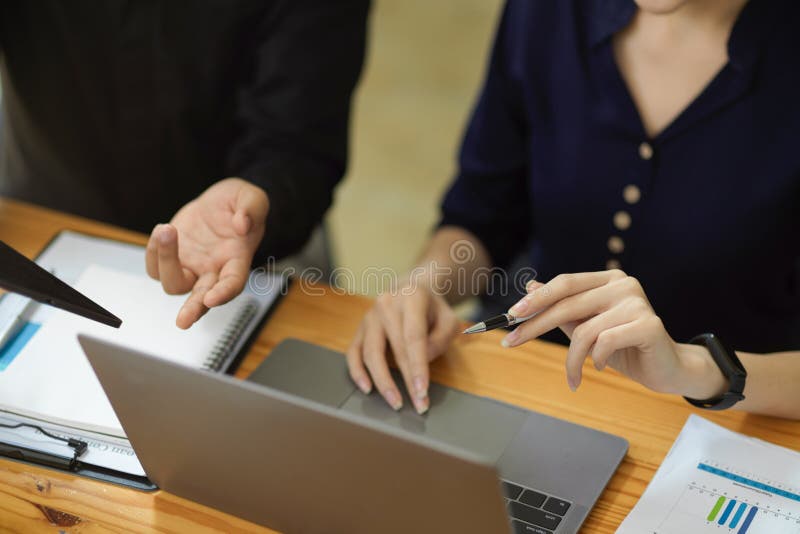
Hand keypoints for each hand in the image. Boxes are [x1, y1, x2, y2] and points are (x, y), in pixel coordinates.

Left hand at [145, 178, 268, 328]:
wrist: (220, 202)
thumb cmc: (240, 204)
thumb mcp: (252, 197)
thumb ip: (252, 209)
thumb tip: (241, 224)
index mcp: (237, 260)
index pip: (233, 283)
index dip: (224, 293)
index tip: (212, 298)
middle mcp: (213, 270)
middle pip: (201, 299)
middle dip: (193, 310)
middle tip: (183, 320)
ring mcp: (192, 267)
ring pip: (173, 284)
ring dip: (165, 262)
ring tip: (167, 231)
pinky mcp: (174, 257)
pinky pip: (156, 266)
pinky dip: (153, 252)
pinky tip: (162, 232)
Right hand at [346, 279, 460, 413]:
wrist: (410, 288)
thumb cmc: (432, 308)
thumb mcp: (449, 318)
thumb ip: (441, 338)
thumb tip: (423, 362)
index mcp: (411, 298)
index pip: (414, 337)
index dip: (418, 367)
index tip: (422, 391)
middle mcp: (386, 305)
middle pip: (394, 349)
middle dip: (406, 381)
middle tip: (418, 405)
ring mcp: (369, 317)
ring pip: (370, 353)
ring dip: (382, 382)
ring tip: (395, 402)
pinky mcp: (359, 328)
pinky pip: (353, 352)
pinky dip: (358, 372)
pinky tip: (367, 388)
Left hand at [502, 270, 726, 397]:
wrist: (665, 369)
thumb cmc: (623, 347)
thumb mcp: (587, 327)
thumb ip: (562, 308)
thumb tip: (529, 288)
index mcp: (608, 280)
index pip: (565, 283)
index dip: (536, 299)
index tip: (510, 315)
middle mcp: (623, 284)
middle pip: (568, 304)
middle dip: (535, 325)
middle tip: (512, 342)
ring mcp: (637, 302)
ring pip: (584, 330)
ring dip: (572, 359)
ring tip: (572, 376)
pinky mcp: (648, 324)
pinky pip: (604, 342)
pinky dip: (595, 359)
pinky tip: (600, 366)